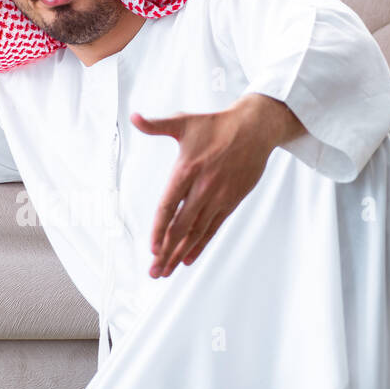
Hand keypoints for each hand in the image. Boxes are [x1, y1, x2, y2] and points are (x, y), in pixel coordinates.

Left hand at [131, 95, 294, 276]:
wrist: (255, 128)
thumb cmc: (217, 125)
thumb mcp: (184, 121)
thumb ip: (156, 125)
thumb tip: (134, 117)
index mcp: (187, 170)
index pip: (169, 205)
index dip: (160, 228)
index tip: (152, 248)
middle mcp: (203, 187)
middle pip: (181, 226)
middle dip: (166, 251)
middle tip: (154, 271)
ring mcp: (218, 197)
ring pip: (196, 232)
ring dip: (180, 253)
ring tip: (166, 271)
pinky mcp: (231, 201)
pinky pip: (213, 228)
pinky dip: (200, 244)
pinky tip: (188, 259)